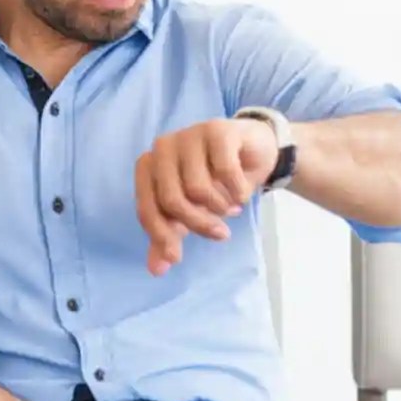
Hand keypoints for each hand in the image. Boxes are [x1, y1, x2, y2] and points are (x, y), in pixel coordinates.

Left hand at [135, 118, 278, 274]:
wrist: (253, 150)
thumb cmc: (215, 180)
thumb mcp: (191, 211)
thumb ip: (170, 236)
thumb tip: (156, 270)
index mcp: (148, 166)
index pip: (147, 208)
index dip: (160, 236)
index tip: (178, 258)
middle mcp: (163, 147)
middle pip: (172, 200)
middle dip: (198, 224)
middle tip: (220, 233)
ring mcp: (190, 135)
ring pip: (198, 188)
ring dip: (220, 207)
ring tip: (230, 207)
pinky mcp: (218, 130)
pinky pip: (225, 172)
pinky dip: (236, 191)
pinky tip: (241, 192)